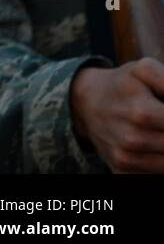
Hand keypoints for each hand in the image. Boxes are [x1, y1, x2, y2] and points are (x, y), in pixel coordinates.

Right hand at [70, 58, 163, 172]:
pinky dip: (158, 161)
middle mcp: (132, 139)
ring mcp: (125, 157)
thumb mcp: (144, 70)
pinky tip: (154, 145)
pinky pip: (153, 173)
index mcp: (142, 112)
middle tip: (162, 121)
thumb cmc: (123, 84)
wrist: (86, 102)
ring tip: (159, 129)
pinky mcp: (120, 171)